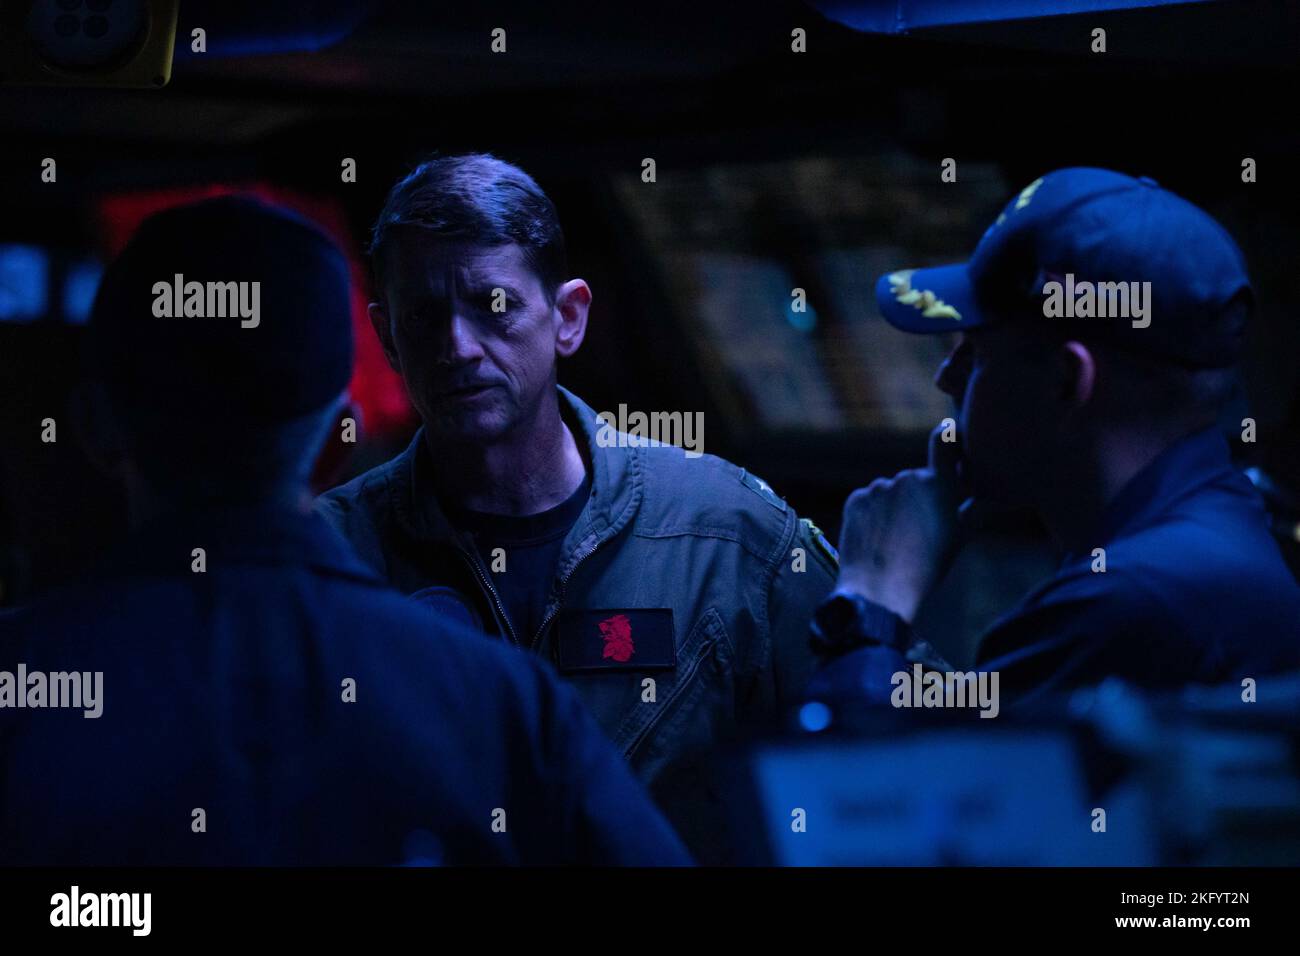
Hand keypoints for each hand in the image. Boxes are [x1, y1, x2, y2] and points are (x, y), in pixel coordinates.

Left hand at [834, 424, 962, 622]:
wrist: (879, 591)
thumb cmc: (926, 569)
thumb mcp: (959, 540)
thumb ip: (974, 510)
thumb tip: (989, 497)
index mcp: (938, 485)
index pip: (944, 440)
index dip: (948, 435)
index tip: (949, 435)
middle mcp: (907, 478)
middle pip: (916, 480)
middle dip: (919, 497)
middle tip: (919, 531)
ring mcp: (878, 487)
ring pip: (891, 492)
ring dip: (894, 508)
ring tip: (895, 542)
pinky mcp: (856, 499)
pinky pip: (869, 502)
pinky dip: (873, 516)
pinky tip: (876, 540)